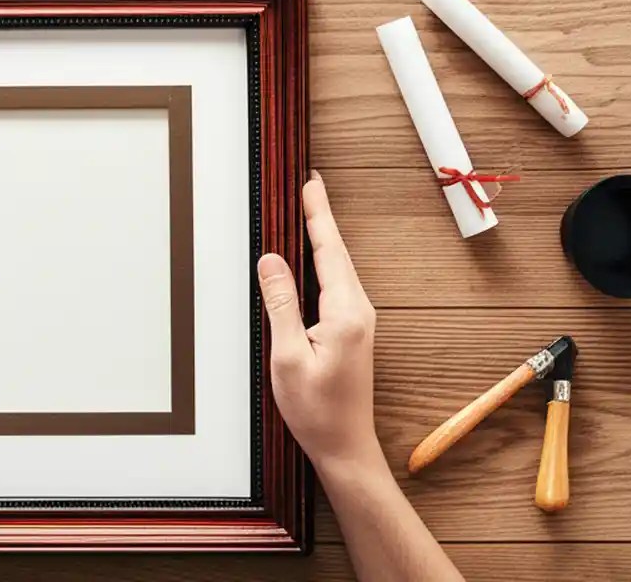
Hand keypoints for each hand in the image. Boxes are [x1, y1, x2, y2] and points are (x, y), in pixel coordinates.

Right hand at [257, 172, 378, 470]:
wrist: (344, 445)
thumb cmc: (316, 410)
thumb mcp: (287, 355)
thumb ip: (281, 304)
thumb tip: (271, 261)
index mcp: (345, 313)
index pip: (328, 251)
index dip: (317, 215)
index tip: (310, 185)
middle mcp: (359, 311)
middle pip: (337, 253)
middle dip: (321, 217)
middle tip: (309, 186)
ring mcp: (359, 321)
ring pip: (338, 268)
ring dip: (323, 238)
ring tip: (309, 212)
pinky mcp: (352, 330)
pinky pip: (337, 284)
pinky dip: (324, 262)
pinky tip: (313, 257)